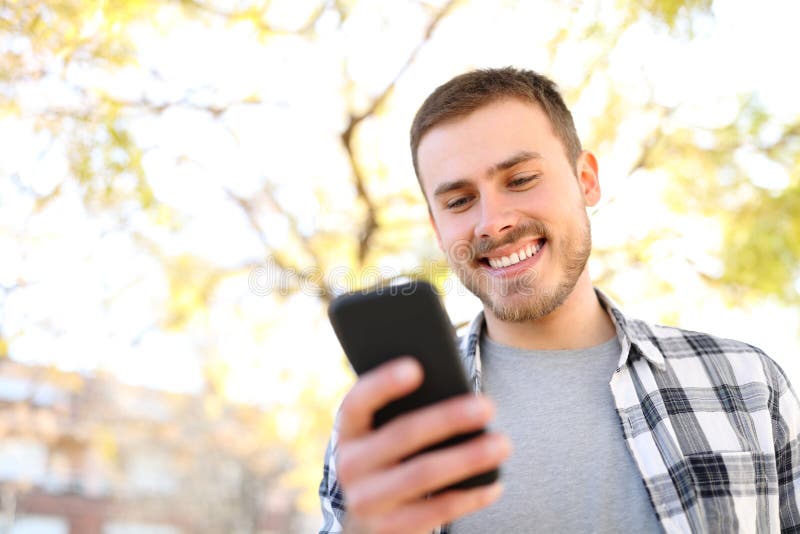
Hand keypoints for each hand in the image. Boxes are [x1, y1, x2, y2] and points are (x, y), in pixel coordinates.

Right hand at [335, 357, 509, 533]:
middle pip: (402, 435)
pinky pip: (437, 511)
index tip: (416, 368)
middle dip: (448, 418)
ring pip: (423, 473)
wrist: (369, 520)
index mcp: (349, 431)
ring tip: (502, 443)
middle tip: (487, 406)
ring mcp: (367, 501)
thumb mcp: (384, 434)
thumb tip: (456, 393)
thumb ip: (405, 412)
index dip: (383, 384)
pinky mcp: (390, 529)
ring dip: (468, 457)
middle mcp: (350, 466)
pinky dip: (470, 496)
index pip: (358, 402)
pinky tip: (494, 483)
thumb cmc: (392, 458)